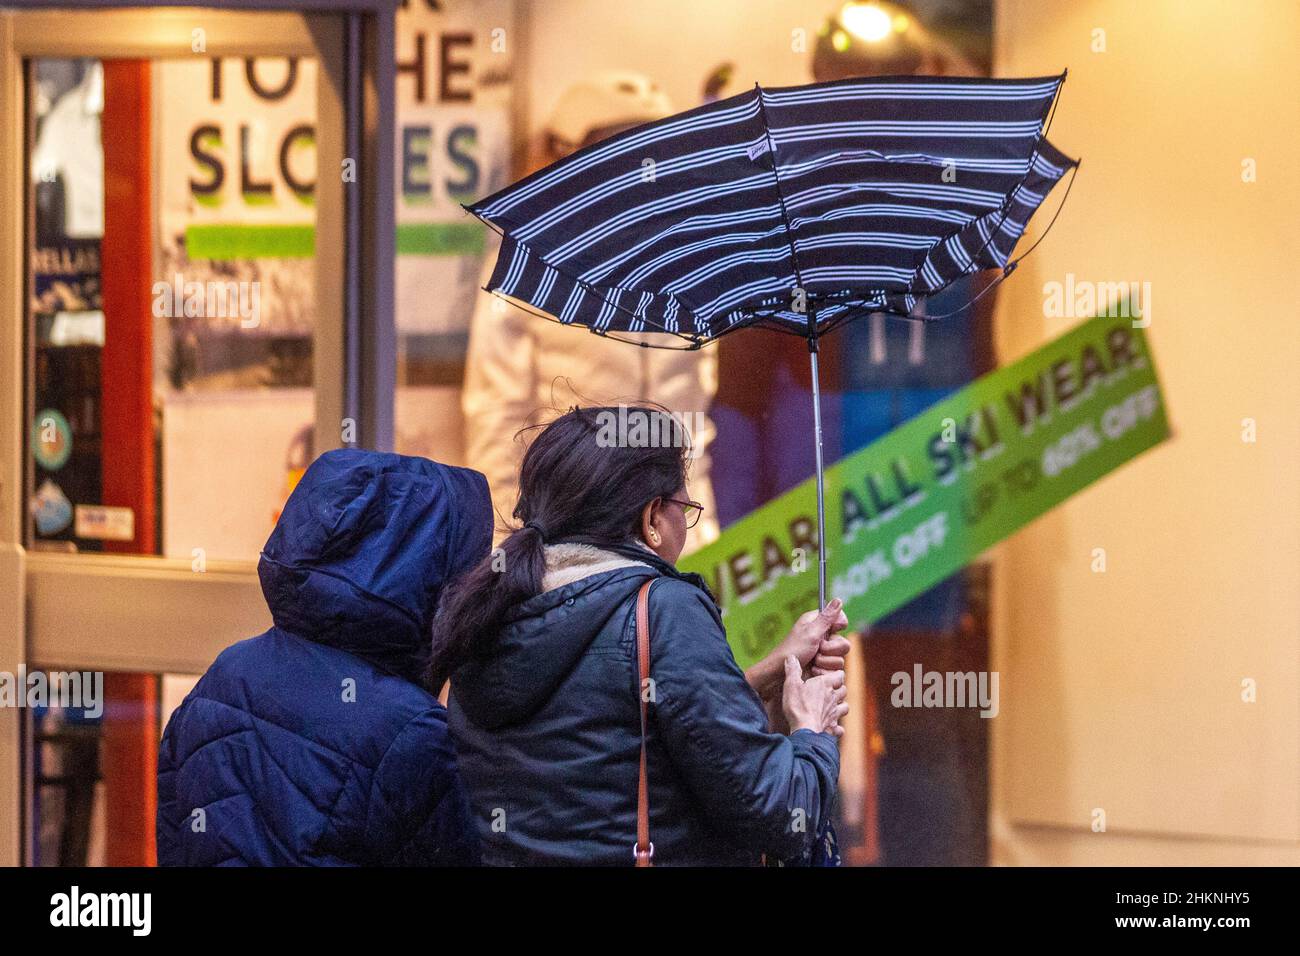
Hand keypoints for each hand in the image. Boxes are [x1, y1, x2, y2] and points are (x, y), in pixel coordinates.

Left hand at [744, 599, 849, 713]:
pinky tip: (814, 671)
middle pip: (844, 642)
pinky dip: (824, 671)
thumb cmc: (791, 651)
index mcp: (817, 623)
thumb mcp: (810, 632)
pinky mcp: (824, 668)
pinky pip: (835, 670)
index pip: (840, 618)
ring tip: (812, 661)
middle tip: (817, 649)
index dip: (840, 624)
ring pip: (841, 659)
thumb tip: (838, 599)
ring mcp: (823, 654)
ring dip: (825, 661)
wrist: (779, 675)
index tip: (834, 629)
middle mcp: (822, 637)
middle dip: (831, 648)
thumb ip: (826, 618)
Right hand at [781, 656, 848, 736]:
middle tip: (827, 690)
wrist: (805, 730)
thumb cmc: (798, 705)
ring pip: (845, 707)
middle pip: (843, 690)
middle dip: (838, 689)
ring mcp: (834, 713)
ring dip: (840, 706)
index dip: (835, 674)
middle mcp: (833, 697)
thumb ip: (792, 669)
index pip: (839, 675)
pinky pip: (839, 728)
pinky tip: (831, 727)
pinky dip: (837, 728)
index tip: (825, 676)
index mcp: (825, 684)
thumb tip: (792, 657)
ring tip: (831, 707)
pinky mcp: (832, 728)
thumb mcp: (791, 684)